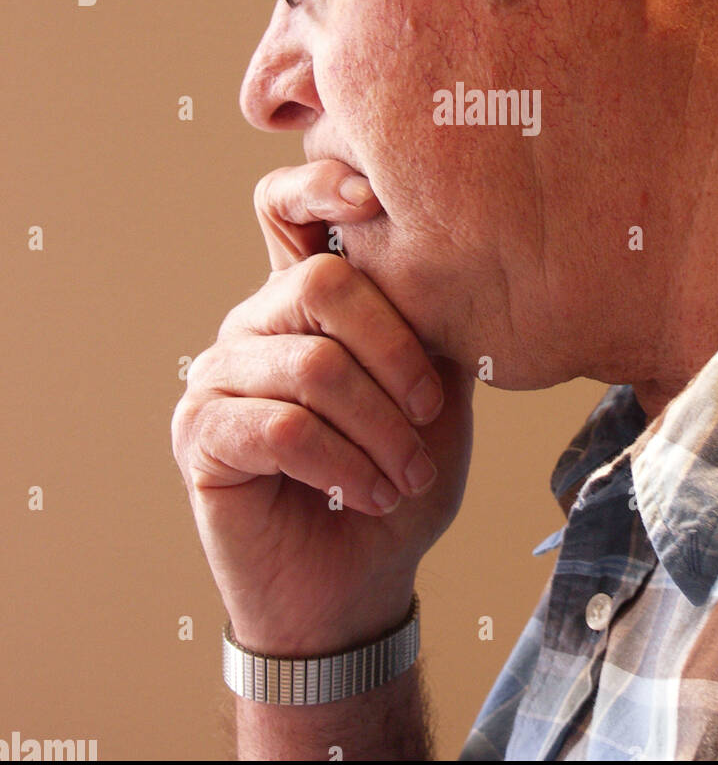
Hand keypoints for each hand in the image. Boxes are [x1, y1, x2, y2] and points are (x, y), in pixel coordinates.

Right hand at [172, 159, 473, 654]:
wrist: (358, 579)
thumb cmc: (397, 478)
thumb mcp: (436, 394)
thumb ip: (436, 326)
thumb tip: (469, 257)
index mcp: (307, 296)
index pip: (286, 206)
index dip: (320, 185)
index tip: (375, 197)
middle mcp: (256, 319)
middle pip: (322, 285)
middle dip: (396, 356)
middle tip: (428, 417)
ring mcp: (220, 373)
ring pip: (313, 367)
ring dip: (380, 431)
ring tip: (405, 476)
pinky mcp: (200, 434)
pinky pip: (283, 428)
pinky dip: (343, 465)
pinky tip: (367, 493)